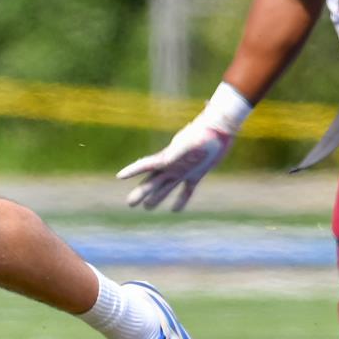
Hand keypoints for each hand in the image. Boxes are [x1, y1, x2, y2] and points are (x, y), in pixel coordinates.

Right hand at [116, 84, 252, 210]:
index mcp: (167, 157)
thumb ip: (177, 152)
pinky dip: (181, 199)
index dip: (133, 170)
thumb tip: (165, 161)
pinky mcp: (196, 174)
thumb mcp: (190, 143)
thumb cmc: (204, 132)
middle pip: (152, 181)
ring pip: (165, 187)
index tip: (119, 176)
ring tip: (147, 208)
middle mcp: (172, 165)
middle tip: (129, 203)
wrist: (219, 127)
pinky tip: (175, 210)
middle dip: (141, 192)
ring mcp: (183, 170)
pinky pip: (186, 190)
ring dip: (156, 198)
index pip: (146, 165)